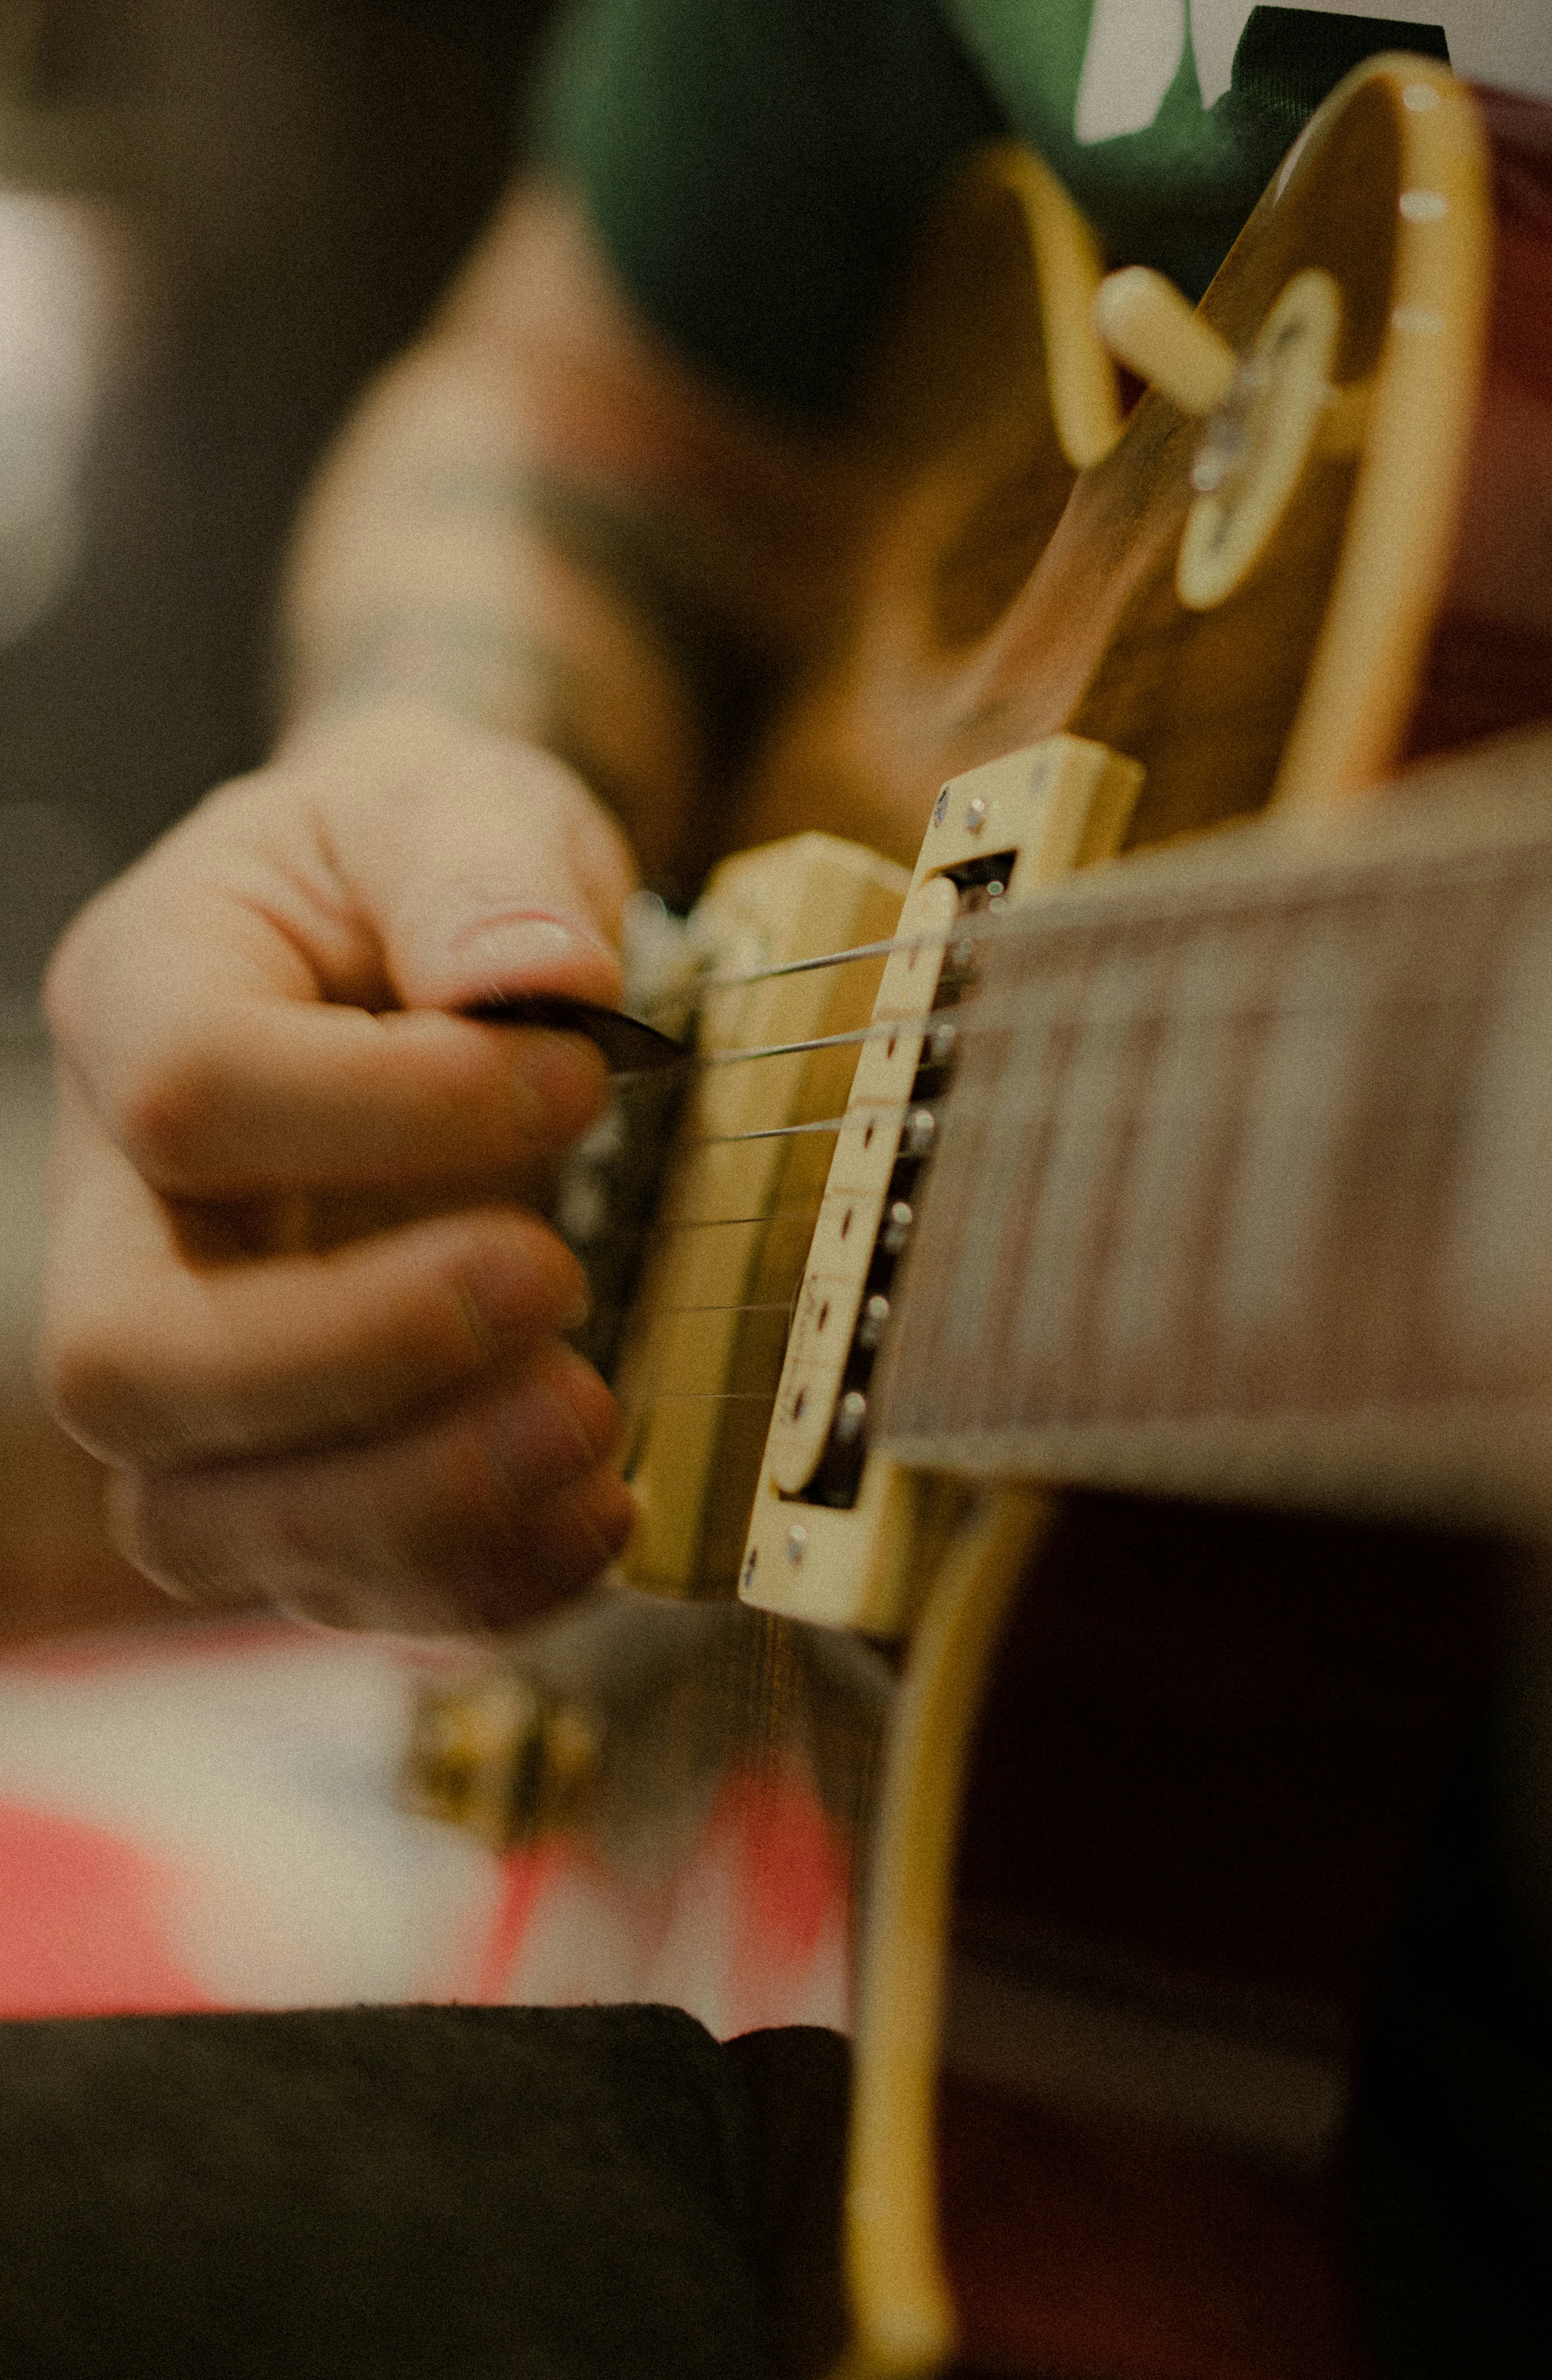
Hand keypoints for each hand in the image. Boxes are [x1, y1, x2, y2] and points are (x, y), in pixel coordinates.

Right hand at [39, 701, 643, 1631]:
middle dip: (355, 1356)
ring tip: (592, 1424)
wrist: (440, 934)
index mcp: (141, 999)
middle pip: (132, 1357)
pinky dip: (466, 1581)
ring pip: (199, 1518)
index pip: (191, 1092)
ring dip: (408, 1506)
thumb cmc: (429, 861)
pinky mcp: (292, 1456)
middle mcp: (125, 1205)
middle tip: (556, 1279)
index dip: (385, 1108)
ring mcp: (194, 1353)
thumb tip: (541, 973)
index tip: (578, 1071)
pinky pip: (324, 1581)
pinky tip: (598, 1516)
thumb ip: (482, 864)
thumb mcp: (455, 798)